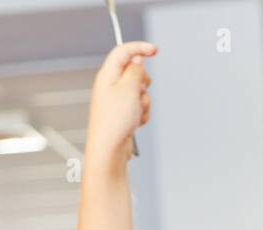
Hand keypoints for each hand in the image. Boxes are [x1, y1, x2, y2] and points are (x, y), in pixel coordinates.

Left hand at [85, 41, 155, 168]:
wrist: (110, 149)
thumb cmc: (114, 121)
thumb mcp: (129, 89)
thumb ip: (135, 70)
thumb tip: (138, 59)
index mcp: (107, 75)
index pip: (123, 51)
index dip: (140, 47)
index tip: (155, 50)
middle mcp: (110, 85)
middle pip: (134, 71)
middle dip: (144, 81)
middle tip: (140, 90)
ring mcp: (117, 100)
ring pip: (139, 90)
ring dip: (144, 101)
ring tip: (136, 111)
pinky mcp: (123, 112)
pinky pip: (139, 106)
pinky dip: (142, 112)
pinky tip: (136, 121)